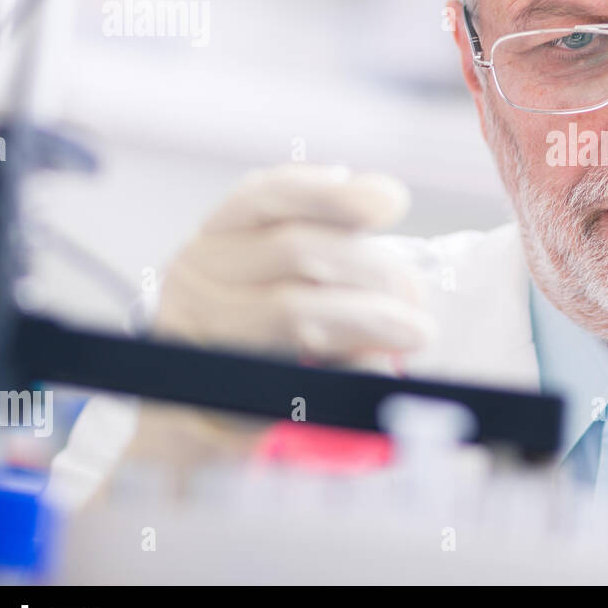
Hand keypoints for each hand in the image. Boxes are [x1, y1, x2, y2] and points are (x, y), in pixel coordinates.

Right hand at [154, 163, 436, 371]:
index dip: (331, 194)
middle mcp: (201, 273)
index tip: (391, 200)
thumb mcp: (284, 275)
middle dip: (372, 266)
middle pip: (295, 248)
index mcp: (222, 232)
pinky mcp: (217, 393)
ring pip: (293, 310)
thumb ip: (336, 255)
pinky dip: (350, 369)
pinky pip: (295, 376)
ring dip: (369, 317)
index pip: (269, 195)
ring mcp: (200, 333)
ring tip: (417, 331)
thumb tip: (407, 277)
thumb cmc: (257, 328)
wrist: (190, 413)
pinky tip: (380, 369)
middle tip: (415, 293)